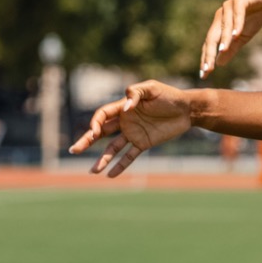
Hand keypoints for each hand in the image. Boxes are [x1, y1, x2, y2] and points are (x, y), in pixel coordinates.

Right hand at [70, 81, 195, 177]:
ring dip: (102, 159)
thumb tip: (124, 108)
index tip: (94, 131)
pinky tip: (110, 175)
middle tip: (74, 149)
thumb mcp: (152, 88)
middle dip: (86, 141)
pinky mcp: (144, 143)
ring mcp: (134, 133)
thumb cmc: (169, 95)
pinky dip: (120, 165)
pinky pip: (129, 156)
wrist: (188, 109)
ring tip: (93, 172)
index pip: (102, 115)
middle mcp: (125, 121)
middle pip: (101, 133)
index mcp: (123, 107)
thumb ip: (135, 93)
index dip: (96, 123)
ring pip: (112, 148)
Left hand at [200, 0, 261, 77]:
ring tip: (221, 52)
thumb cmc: (254, 14)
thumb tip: (220, 63)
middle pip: (212, 37)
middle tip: (207, 69)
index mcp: (219, 25)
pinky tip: (236, 35)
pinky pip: (237, 14)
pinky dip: (236, 24)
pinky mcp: (240, 1)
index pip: (209, 44)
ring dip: (223, 39)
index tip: (204, 75)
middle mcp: (220, 16)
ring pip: (224, 26)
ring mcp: (228, 7)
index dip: (206, 59)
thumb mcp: (243, 36)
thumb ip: (232, 48)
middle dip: (209, 54)